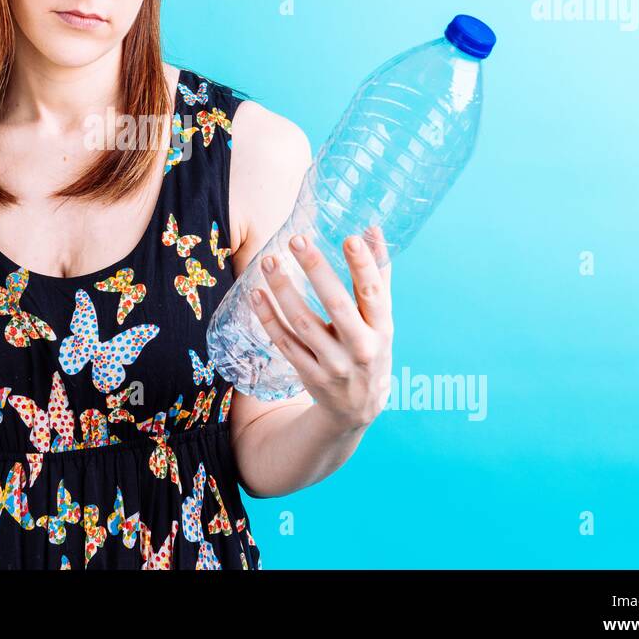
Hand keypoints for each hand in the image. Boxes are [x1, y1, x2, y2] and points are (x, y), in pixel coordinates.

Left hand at [250, 226, 393, 431]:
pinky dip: (268, 318)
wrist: (357, 408)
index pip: (374, 293)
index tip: (350, 238)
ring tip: (268, 261)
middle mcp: (360, 348)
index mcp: (382, 329)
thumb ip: (378, 275)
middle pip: (336, 305)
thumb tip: (372, 230)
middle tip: (296, 239)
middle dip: (316, 270)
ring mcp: (333, 364)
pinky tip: (256, 294)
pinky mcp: (309, 374)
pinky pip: (284, 342)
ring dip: (283, 290)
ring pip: (303, 323)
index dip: (364, 267)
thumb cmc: (371, 348)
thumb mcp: (382, 318)